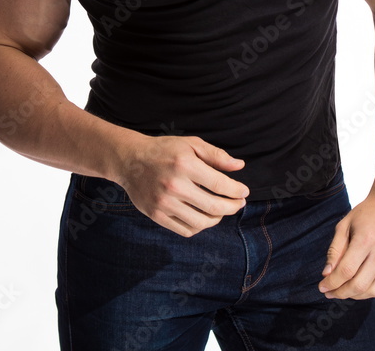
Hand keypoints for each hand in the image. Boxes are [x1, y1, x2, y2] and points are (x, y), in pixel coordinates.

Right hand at [115, 134, 249, 236]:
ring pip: (201, 222)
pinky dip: (200, 226)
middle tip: (239, 204)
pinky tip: (204, 217)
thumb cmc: (164, 150)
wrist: (130, 160)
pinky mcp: (157, 215)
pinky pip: (186, 230)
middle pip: (213, 206)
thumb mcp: (190, 144)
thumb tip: (239, 166)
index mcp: (185, 164)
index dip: (236, 191)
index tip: (244, 192)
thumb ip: (216, 155)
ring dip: (217, 219)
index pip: (219, 184)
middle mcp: (175, 185)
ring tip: (222, 211)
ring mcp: (164, 203)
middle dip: (232, 207)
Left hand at [317, 192, 374, 298]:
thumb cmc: (367, 212)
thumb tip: (327, 274)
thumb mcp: (345, 224)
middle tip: (331, 292)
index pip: (346, 271)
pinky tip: (364, 287)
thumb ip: (335, 250)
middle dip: (341, 293)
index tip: (322, 287)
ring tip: (345, 290)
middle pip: (360, 285)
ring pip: (374, 291)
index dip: (332, 283)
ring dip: (356, 295)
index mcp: (366, 239)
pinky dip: (374, 293)